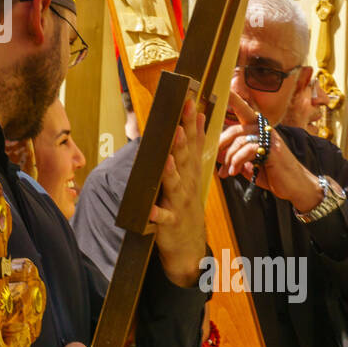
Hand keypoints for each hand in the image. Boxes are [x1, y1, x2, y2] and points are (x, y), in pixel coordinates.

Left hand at [151, 97, 206, 286]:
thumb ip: (193, 145)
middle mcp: (187, 184)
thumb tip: (197, 115)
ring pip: (175, 185)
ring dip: (171, 172)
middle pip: (185, 159)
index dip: (190, 123)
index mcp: (190, 170)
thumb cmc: (186, 202)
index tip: (189, 102)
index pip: (191, 142)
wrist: (189, 245)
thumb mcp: (192, 172)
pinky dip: (156, 215)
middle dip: (182, 141)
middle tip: (179, 123)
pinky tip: (150, 210)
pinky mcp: (170, 222)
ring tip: (167, 158)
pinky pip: (162, 218)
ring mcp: (179, 203)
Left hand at [218, 92, 322, 211]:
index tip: (225, 89)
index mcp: (260, 131)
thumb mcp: (253, 165)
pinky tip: (235, 171)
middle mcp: (265, 131)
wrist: (297, 186)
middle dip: (221, 144)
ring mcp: (271, 139)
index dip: (235, 100)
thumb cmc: (275, 175)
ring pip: (240, 141)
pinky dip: (237, 161)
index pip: (245, 111)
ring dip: (229, 158)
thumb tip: (220, 156)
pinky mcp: (273, 149)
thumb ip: (239, 158)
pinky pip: (248, 149)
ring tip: (227, 172)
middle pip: (236, 129)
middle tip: (214, 156)